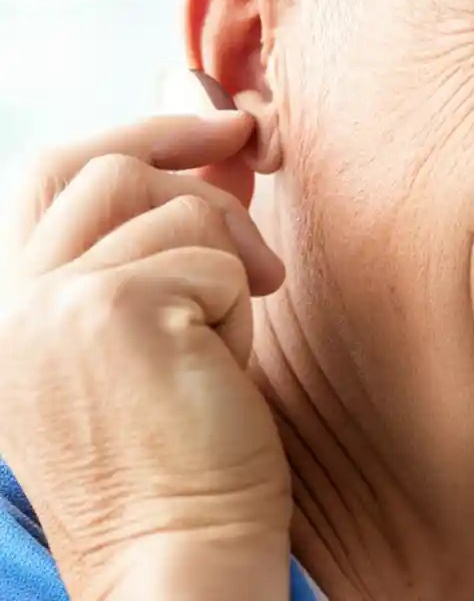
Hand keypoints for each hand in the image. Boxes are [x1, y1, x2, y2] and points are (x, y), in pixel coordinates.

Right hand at [0, 112, 291, 599]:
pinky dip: (239, 302)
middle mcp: (10, 303)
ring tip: (234, 329)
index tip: (212, 119)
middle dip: (190, 155)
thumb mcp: (161, 335)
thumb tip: (209, 115)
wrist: (184, 554)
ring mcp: (49, 305)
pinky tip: (227, 368)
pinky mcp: (110, 312)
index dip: (135, 131)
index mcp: (11, 313)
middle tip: (253, 155)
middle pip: (102, 164)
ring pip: (170, 205)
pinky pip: (209, 258)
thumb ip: (163, 239)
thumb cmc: (189, 459)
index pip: (50, 175)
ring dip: (227, 254)